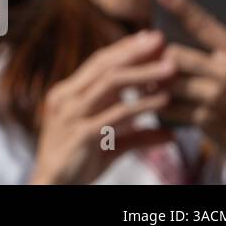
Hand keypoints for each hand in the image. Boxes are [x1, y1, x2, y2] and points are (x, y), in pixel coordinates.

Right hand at [29, 30, 175, 184]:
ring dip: (143, 73)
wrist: (54, 187)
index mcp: (68, 94)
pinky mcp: (82, 135)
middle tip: (161, 40)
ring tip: (171, 68)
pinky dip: (141, 106)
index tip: (149, 38)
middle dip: (135, 52)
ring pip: (110, 85)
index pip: (97, 63)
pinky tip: (162, 102)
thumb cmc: (78, 162)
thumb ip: (137, 135)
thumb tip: (170, 133)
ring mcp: (72, 115)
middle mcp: (67, 98)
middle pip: (103, 66)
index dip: (124, 49)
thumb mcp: (110, 145)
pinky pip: (116, 116)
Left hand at [156, 0, 225, 183]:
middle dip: (160, 55)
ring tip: (148, 75)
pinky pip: (170, 103)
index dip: (182, 6)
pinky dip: (160, 101)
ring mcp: (217, 97)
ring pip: (169, 78)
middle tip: (147, 53)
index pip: (206, 25)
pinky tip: (154, 98)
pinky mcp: (205, 118)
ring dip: (155, 77)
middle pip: (176, 53)